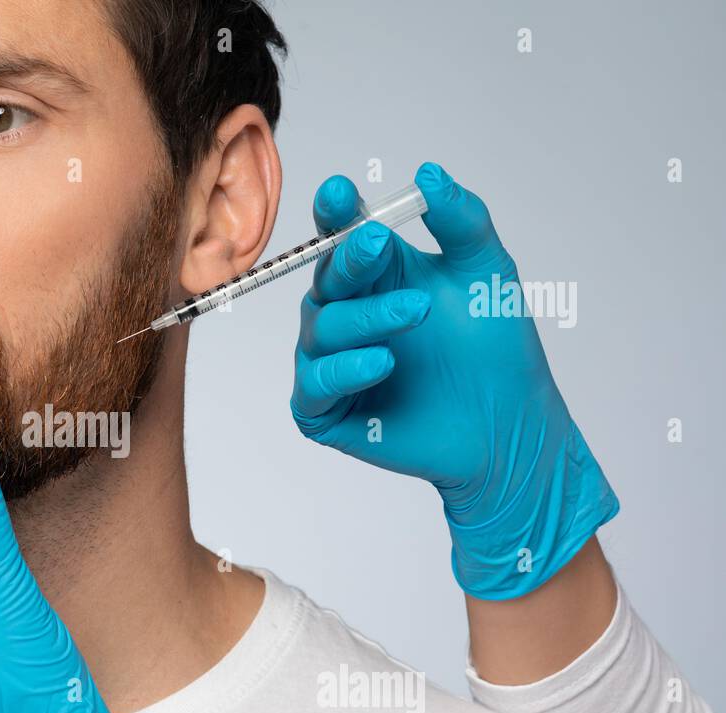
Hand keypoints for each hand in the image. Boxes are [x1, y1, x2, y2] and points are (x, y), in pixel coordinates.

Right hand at [290, 162, 617, 598]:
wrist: (510, 428)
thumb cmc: (495, 352)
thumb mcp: (487, 273)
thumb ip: (461, 220)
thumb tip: (428, 173)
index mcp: (377, 276)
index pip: (342, 234)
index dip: (336, 213)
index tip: (341, 192)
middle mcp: (346, 314)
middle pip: (326, 277)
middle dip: (349, 260)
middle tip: (377, 246)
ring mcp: (331, 362)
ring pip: (322, 329)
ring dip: (367, 318)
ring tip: (417, 316)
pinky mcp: (325, 410)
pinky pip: (314, 384)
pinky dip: (345, 370)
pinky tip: (384, 363)